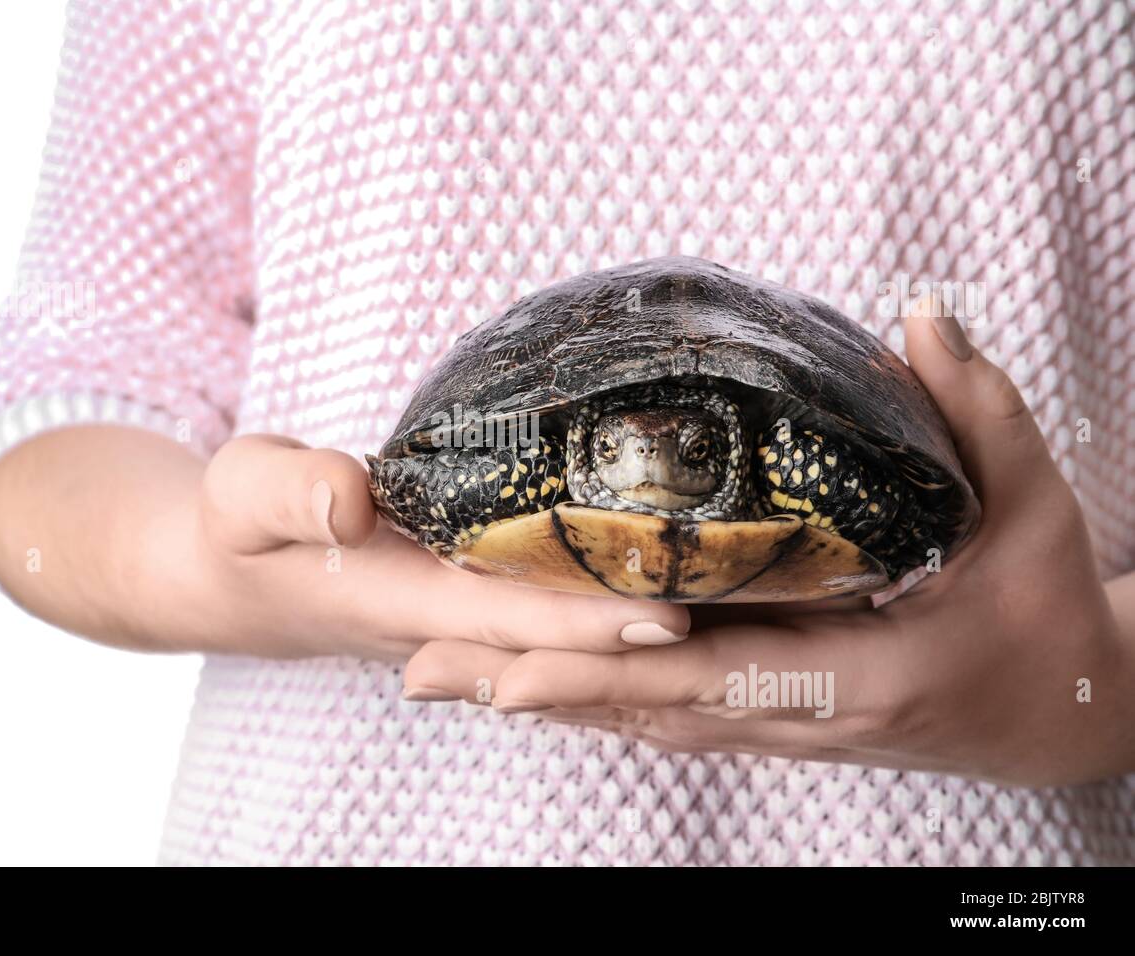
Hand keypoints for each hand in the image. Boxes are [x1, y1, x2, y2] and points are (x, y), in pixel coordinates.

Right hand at [187, 434, 690, 660]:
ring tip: (738, 589)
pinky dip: (603, 590)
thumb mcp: (243, 492)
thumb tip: (347, 500)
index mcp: (398, 602)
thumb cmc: (238, 523)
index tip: (672, 613)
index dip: (588, 624)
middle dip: (646, 626)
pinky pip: (545, 598)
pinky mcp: (468, 592)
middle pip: (561, 631)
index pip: (509, 620)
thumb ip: (289, 492)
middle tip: (748, 602)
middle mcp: (447, 618)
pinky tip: (663, 566)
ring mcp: (461, 611)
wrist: (237, 567)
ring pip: (562, 619)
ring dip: (638, 613)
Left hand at [402, 305, 1134, 785]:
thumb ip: (975, 412)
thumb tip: (919, 314)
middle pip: (640, 705)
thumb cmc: (1046, 608)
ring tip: (439, 676)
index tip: (509, 667)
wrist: (1064, 707)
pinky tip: (523, 685)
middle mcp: (797, 712)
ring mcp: (777, 724)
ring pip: (638, 717)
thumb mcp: (1031, 506)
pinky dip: (589, 701)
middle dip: (529, 688)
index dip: (605, 672)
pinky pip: (662, 715)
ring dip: (542, 697)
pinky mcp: (770, 716)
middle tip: (417, 667)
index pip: (707, 675)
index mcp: (855, 673)